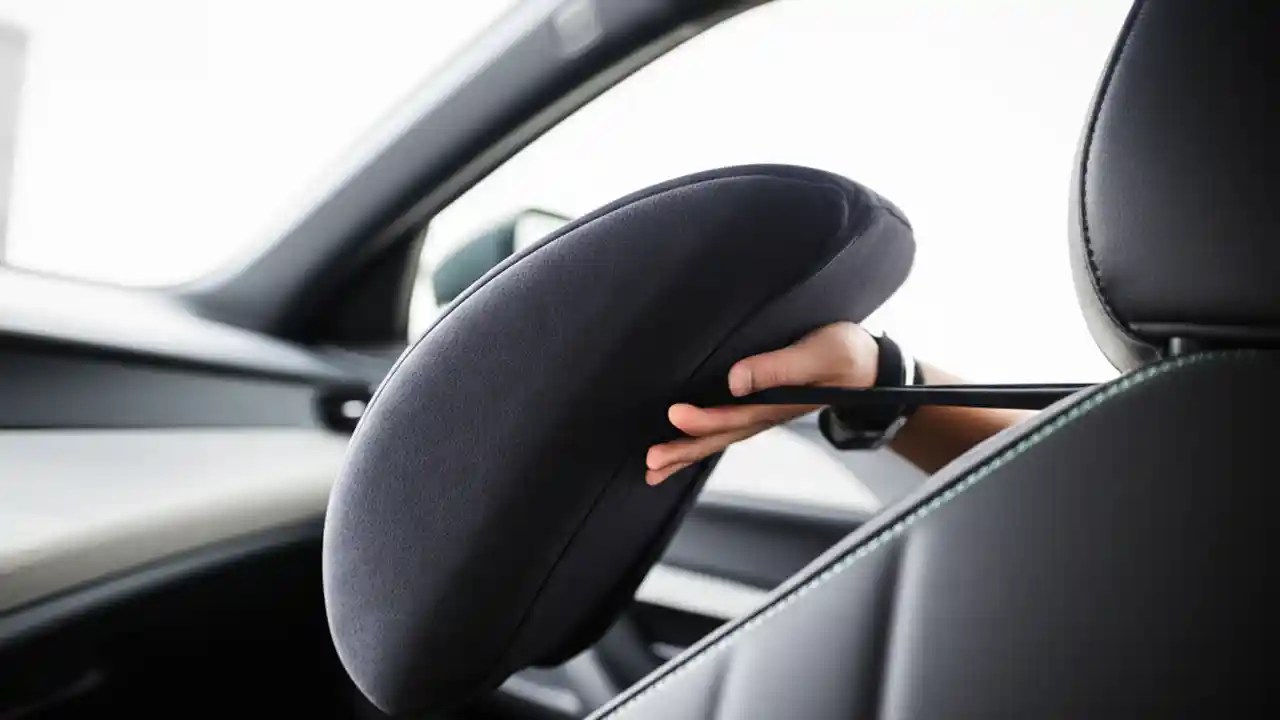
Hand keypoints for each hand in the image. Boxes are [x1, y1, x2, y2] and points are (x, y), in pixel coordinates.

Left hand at [644, 322, 879, 484]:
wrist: (871, 367)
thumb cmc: (846, 355)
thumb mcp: (819, 354)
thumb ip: (779, 367)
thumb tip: (736, 379)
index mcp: (777, 404)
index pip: (734, 416)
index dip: (704, 419)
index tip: (675, 416)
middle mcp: (766, 415)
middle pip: (720, 437)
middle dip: (684, 450)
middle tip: (651, 463)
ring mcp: (764, 415)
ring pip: (720, 438)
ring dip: (687, 452)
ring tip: (655, 468)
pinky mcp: (762, 408)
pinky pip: (727, 429)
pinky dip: (702, 440)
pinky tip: (682, 446)